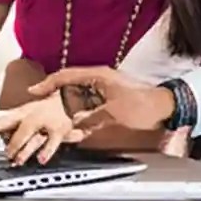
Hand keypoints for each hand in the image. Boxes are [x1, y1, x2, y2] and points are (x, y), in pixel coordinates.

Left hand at [0, 94, 87, 165]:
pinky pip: (52, 143)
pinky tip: (42, 159)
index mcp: (29, 108)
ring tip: (15, 159)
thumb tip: (30, 91)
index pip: (6, 116)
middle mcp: (36, 115)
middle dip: (0, 132)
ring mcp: (48, 123)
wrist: (84, 94)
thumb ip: (35, 95)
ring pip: (32, 138)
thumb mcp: (46, 94)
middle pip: (14, 125)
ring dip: (23, 149)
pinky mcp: (61, 130)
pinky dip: (47, 151)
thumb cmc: (66, 96)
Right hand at [28, 67, 174, 134]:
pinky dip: (81, 111)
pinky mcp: (110, 97)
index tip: (35, 90)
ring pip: (79, 95)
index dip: (49, 83)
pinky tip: (77, 122)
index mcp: (98, 75)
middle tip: (42, 104)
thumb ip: (91, 119)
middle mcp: (100, 78)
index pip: (66, 75)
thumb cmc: (143, 105)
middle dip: (56, 95)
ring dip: (69, 106)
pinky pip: (89, 103)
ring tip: (57, 116)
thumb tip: (75, 125)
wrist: (165, 107)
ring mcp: (105, 87)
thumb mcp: (114, 114)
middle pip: (70, 84)